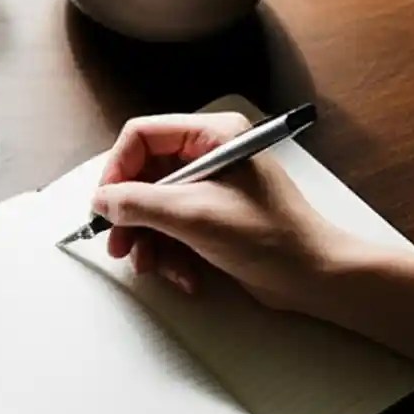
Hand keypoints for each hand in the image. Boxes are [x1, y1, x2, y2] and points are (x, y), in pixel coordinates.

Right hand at [92, 112, 353, 315]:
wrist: (314, 278)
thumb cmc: (267, 237)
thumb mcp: (193, 216)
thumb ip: (138, 204)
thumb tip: (100, 201)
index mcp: (211, 135)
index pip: (141, 137)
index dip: (116, 171)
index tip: (105, 206)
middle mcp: (208, 154)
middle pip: (143, 176)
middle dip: (130, 216)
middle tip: (118, 246)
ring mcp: (210, 187)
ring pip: (153, 207)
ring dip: (148, 241)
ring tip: (151, 267)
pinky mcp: (212, 217)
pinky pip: (171, 228)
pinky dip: (170, 254)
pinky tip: (184, 276)